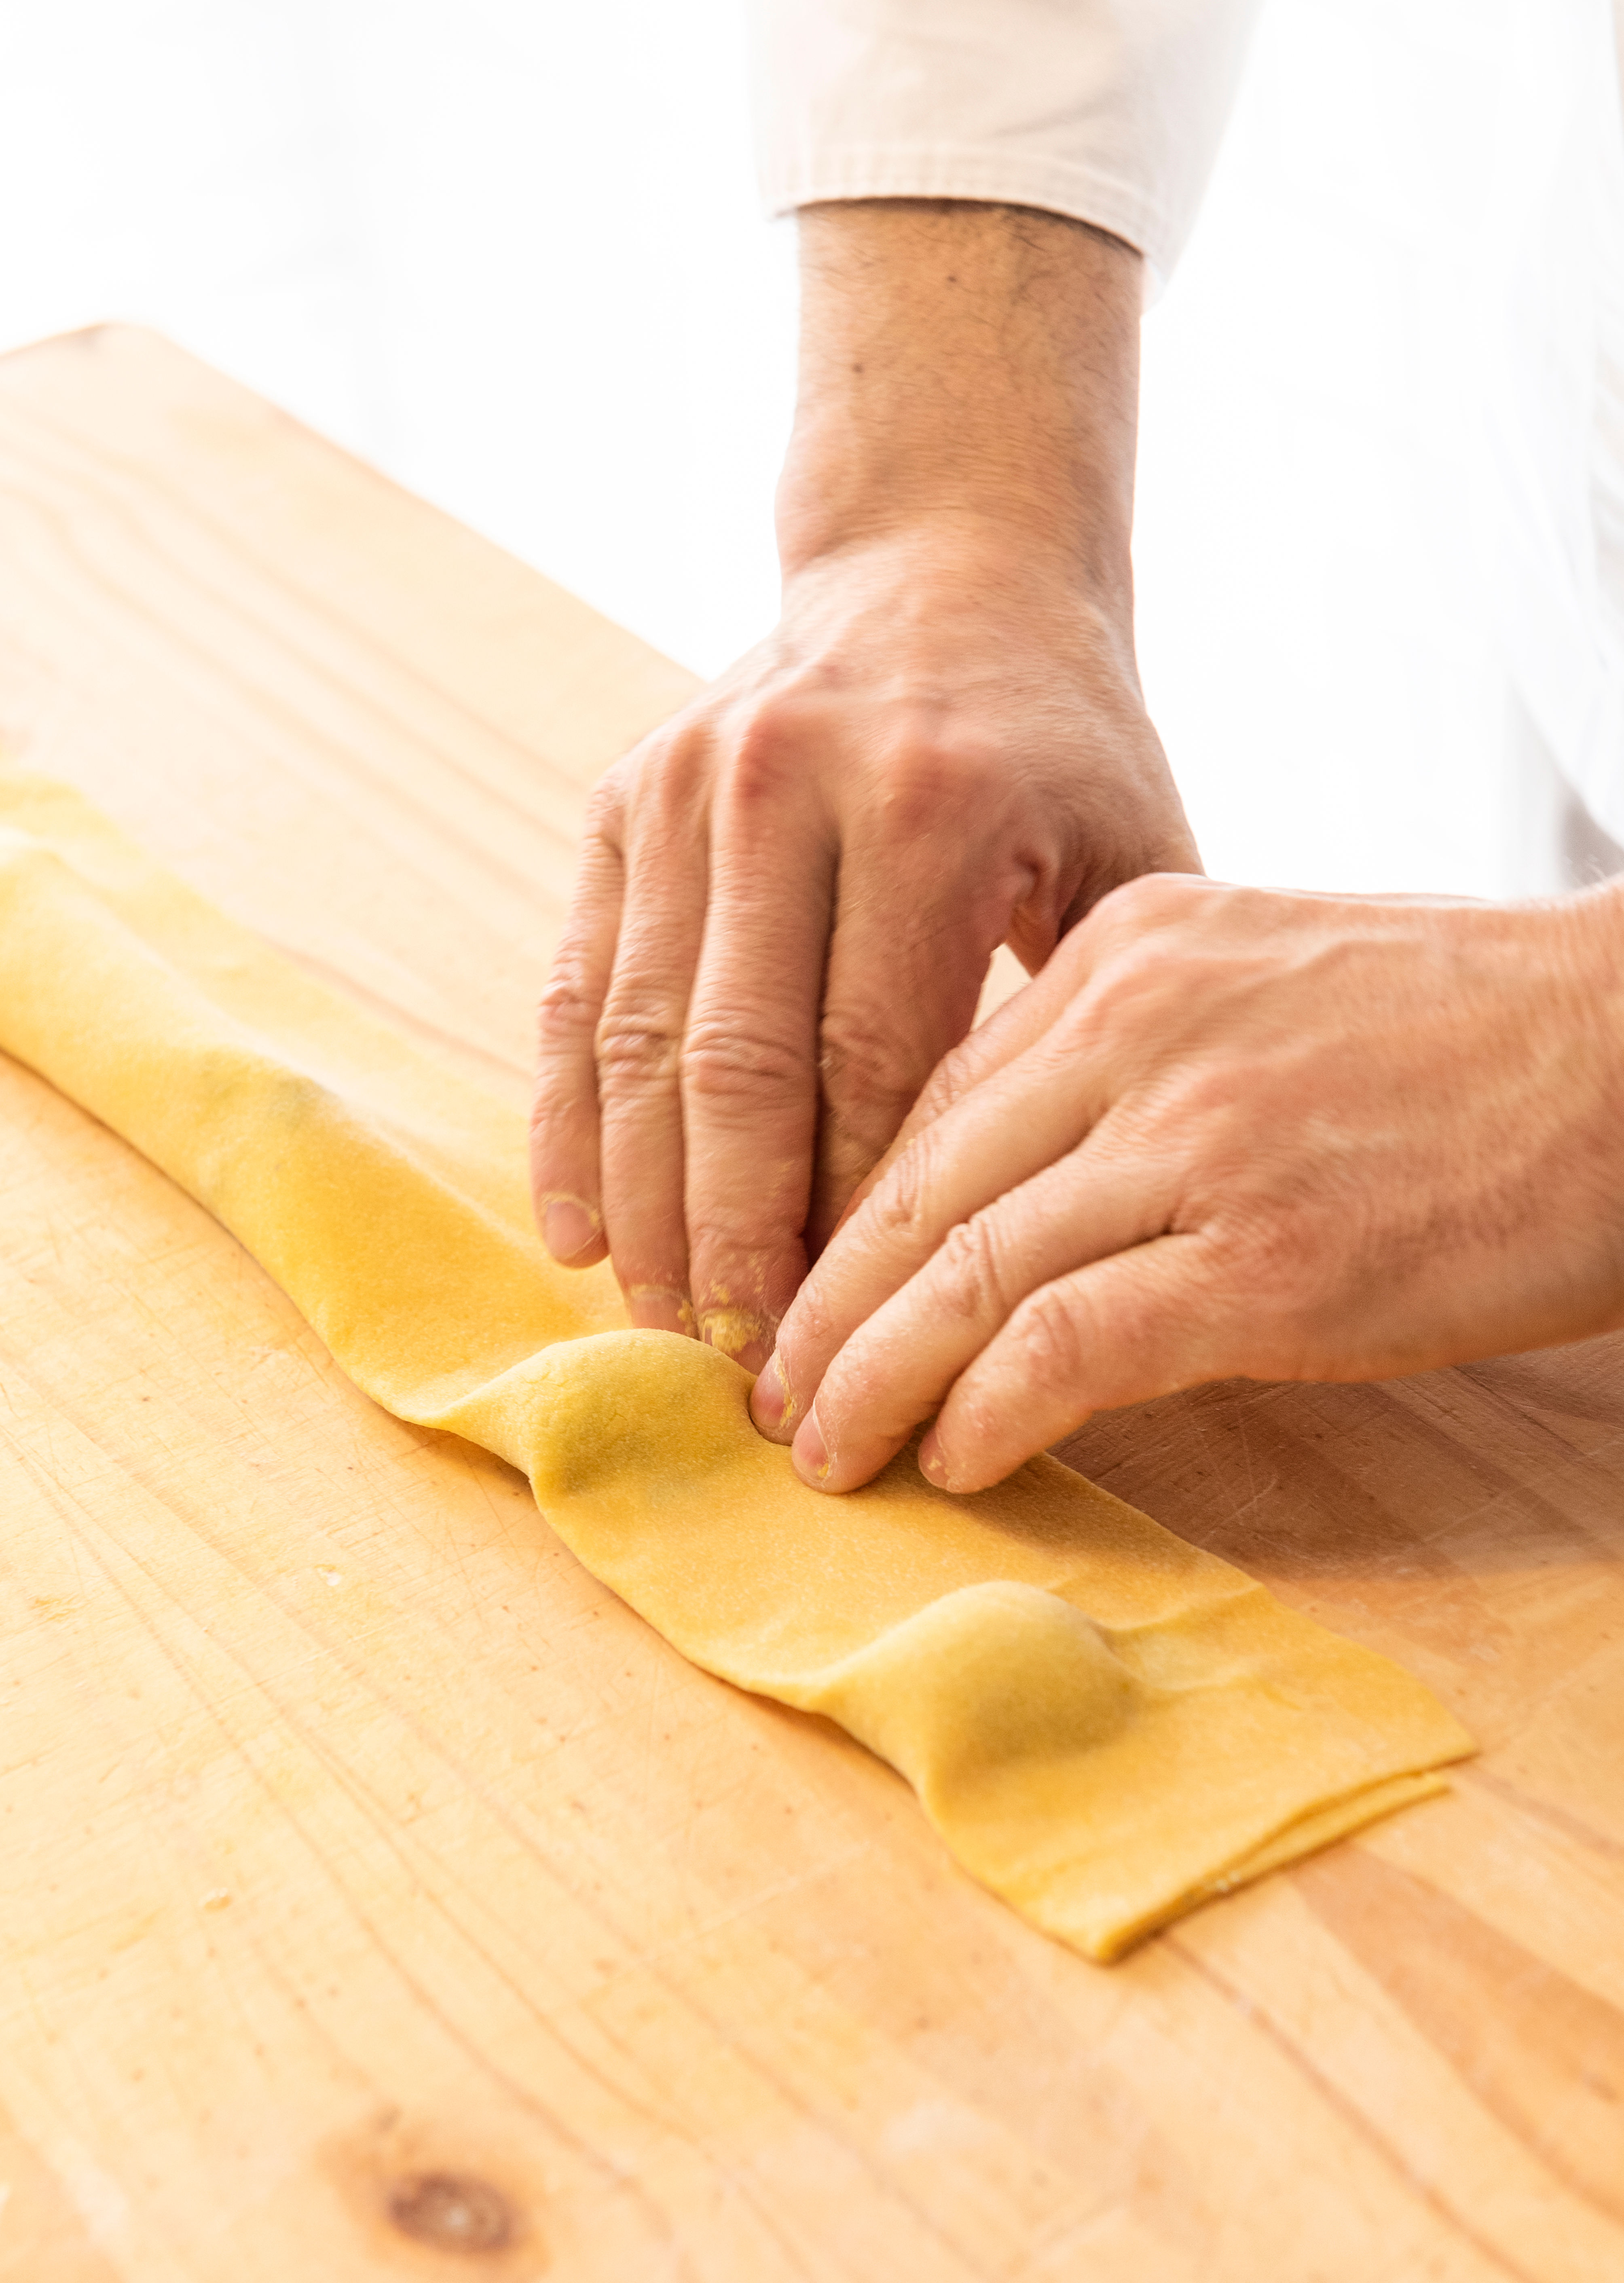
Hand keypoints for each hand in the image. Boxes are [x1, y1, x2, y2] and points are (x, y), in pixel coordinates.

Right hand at [530, 199, 1197, 1366]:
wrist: (945, 568)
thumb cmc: (1060, 745)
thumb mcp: (1131, 850)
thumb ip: (1096, 1017)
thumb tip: (1051, 1229)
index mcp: (935, 806)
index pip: (874, 1065)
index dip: (856, 1223)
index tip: (856, 1343)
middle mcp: (792, 784)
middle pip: (739, 1066)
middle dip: (735, 1237)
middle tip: (744, 1367)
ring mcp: (687, 788)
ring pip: (642, 1040)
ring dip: (644, 1201)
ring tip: (662, 1324)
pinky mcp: (620, 802)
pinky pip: (578, 990)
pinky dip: (570, 1122)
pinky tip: (576, 1231)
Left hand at [750, 874, 1623, 1488]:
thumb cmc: (1470, 1030)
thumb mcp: (1271, 977)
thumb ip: (1138, 1047)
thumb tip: (1031, 1168)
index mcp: (1130, 947)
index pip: (936, 1094)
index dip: (853, 1213)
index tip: (808, 1288)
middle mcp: (1139, 1027)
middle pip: (923, 1184)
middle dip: (826, 1303)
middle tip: (766, 1389)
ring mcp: (1201, 1141)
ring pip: (970, 1270)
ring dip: (874, 1375)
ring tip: (823, 1448)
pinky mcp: (1271, 1259)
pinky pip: (1072, 1342)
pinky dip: (990, 1407)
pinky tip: (953, 1457)